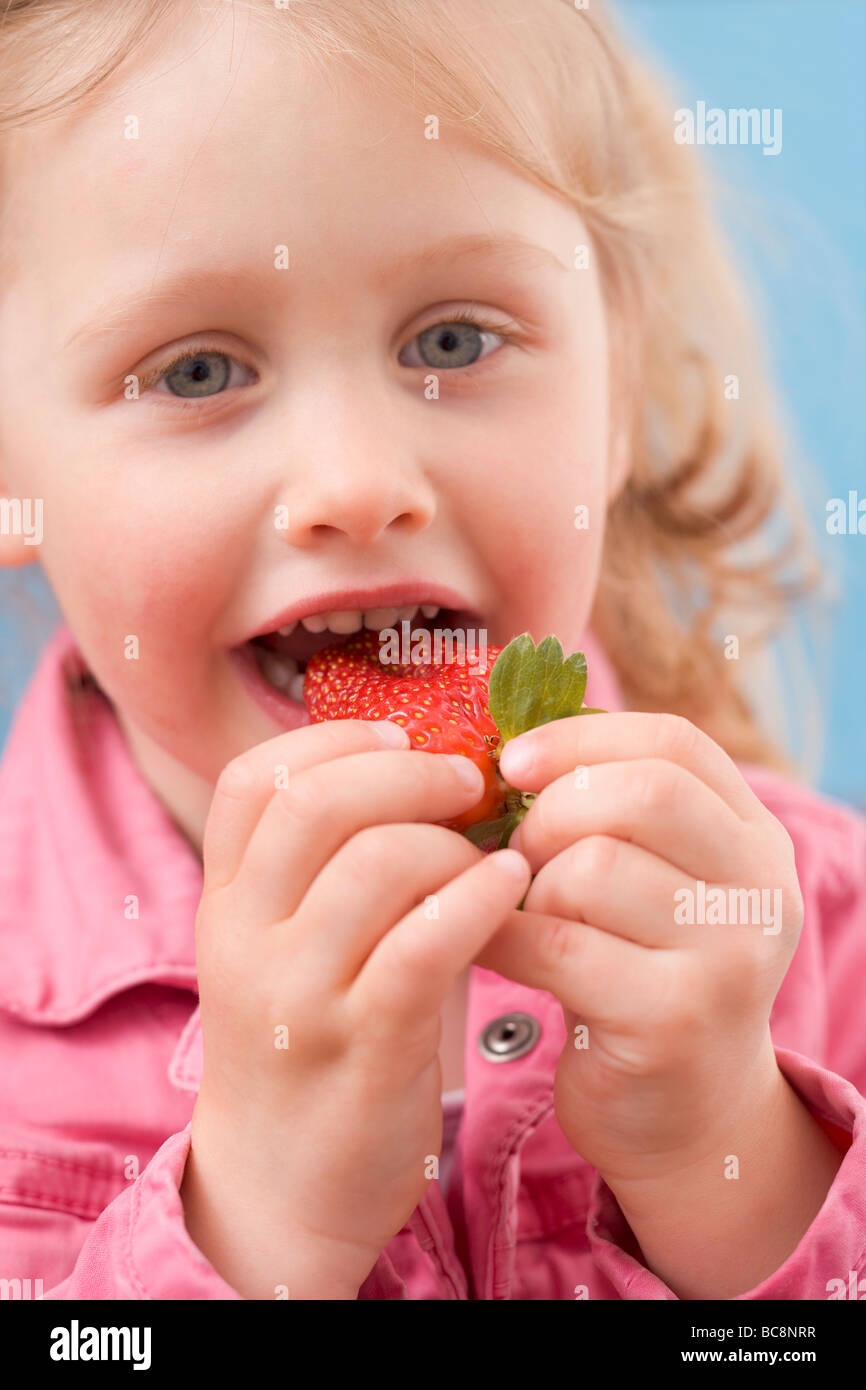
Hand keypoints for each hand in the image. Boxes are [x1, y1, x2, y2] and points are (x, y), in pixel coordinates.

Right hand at [182, 719, 529, 1298]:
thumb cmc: (307, 1048)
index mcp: (224, 902)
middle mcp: (244, 936)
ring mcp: (296, 992)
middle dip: (407, 771)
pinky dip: (478, 896)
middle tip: (468, 782)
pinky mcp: (360, 1044)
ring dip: (454, 840)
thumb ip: (331, 869)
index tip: (402, 736)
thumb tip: (430, 773)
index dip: (333, 739)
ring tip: (493, 854)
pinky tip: (509, 887)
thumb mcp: (287, 950)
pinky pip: (425, 940)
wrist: (280, 1188)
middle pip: (316, 802)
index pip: (251, 778)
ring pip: (378, 861)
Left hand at [477, 712, 802, 1189]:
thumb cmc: (645, 975)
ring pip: (592, 867)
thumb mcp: (657, 883)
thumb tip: (510, 746)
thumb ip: (612, 813)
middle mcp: (760, 891)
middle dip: (551, 812)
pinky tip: (490, 944)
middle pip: (640, 794)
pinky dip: (503, 935)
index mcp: (755, 839)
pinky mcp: (673, 1020)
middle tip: (516, 854)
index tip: (515, 761)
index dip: (583, 737)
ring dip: (529, 886)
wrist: (688, 1117)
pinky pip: (558, 944)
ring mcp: (727, 959)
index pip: (675, 744)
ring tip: (524, 914)